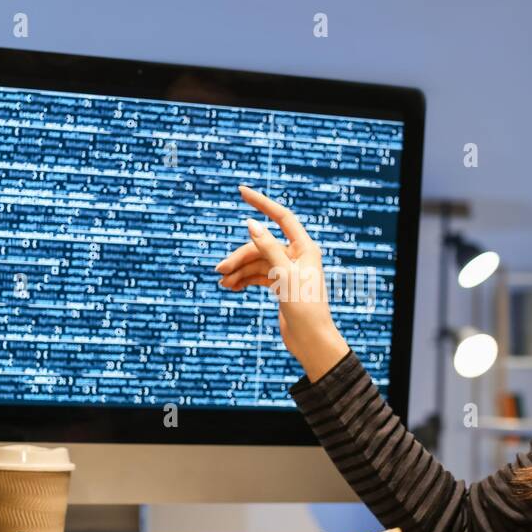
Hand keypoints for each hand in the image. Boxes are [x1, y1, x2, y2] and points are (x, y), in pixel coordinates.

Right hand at [214, 185, 349, 381]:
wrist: (311, 341)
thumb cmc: (305, 308)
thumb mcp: (284, 276)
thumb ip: (268, 249)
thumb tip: (251, 224)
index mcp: (304, 248)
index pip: (281, 217)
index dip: (261, 202)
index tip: (241, 190)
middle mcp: (297, 256)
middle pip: (261, 246)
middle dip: (240, 257)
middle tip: (219, 270)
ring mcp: (288, 270)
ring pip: (257, 262)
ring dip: (239, 271)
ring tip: (222, 283)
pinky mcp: (281, 285)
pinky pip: (258, 276)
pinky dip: (244, 280)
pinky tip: (230, 287)